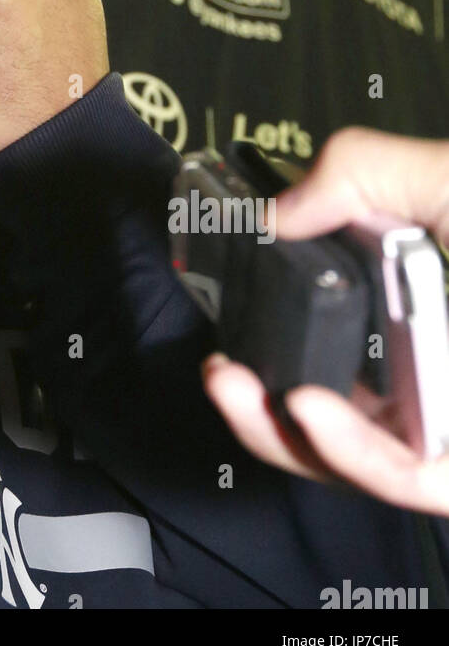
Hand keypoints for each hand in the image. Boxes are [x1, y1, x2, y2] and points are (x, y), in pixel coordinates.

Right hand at [201, 126, 448, 515]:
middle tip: (219, 370)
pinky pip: (401, 475)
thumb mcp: (442, 175)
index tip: (223, 318)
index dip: (263, 335)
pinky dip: (346, 450)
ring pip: (348, 457)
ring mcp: (447, 423)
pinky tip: (309, 407)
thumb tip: (278, 211)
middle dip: (252, 402)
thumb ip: (355, 170)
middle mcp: (425, 375)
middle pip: (318, 410)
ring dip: (278, 433)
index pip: (321, 339)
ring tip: (239, 386)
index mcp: (410, 311)